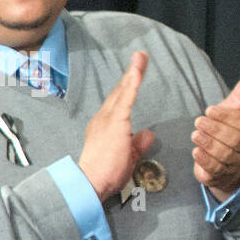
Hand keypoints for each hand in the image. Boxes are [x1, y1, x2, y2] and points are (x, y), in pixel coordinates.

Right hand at [78, 52, 156, 200]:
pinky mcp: (115, 123)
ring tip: (141, 57)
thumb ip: (138, 143)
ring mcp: (108, 119)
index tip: (136, 73)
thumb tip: (148, 133)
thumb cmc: (106, 174)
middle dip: (132, 73)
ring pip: (122, 92)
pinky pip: (126, 100)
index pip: (120, 102)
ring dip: (133, 73)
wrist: (90, 182)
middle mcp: (104, 118)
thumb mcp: (129, 156)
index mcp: (106, 125)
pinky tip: (137, 73)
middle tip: (141, 56)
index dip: (128, 87)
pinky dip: (132, 85)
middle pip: (120, 91)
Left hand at [194, 75, 239, 198]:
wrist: (222, 160)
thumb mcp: (232, 111)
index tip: (209, 110)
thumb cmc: (226, 129)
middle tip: (198, 121)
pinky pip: (216, 168)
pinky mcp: (222, 175)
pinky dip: (204, 159)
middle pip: (234, 140)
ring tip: (195, 134)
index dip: (224, 116)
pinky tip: (196, 150)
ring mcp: (235, 163)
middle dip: (214, 130)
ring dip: (208, 143)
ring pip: (224, 154)